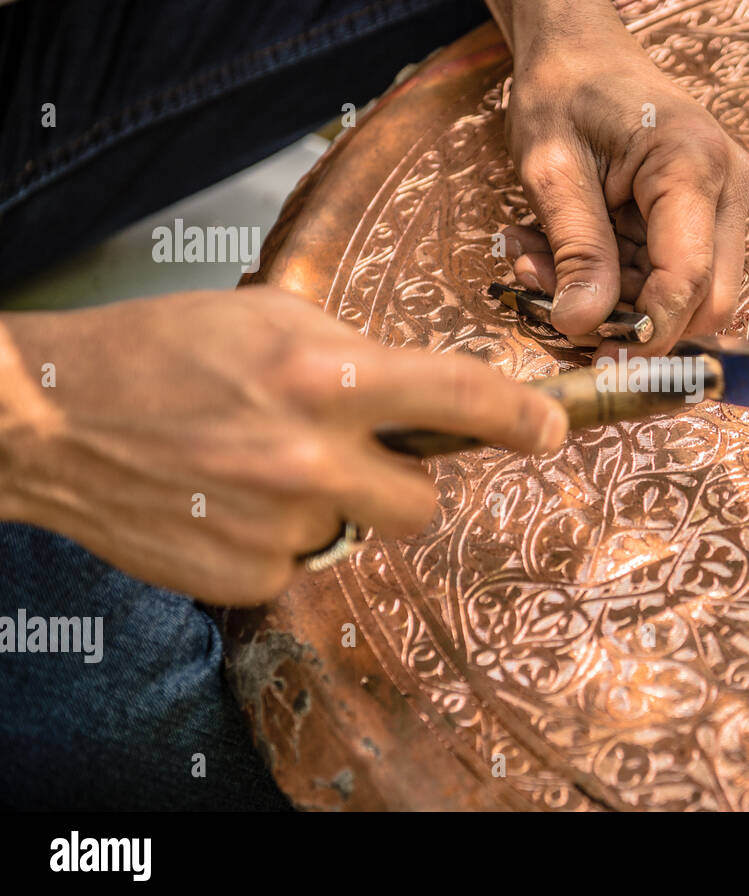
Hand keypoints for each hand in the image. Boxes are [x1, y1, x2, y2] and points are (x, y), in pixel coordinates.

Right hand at [0, 287, 567, 604]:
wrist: (50, 421)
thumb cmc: (157, 352)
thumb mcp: (268, 317)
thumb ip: (353, 354)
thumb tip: (420, 389)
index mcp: (322, 376)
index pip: (458, 396)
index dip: (519, 415)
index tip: (550, 428)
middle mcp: (310, 457)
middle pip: (423, 500)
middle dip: (402, 480)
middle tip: (350, 453)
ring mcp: (279, 526)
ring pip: (355, 531)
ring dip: (331, 506)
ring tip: (261, 469)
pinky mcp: (246, 578)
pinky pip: (300, 564)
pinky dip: (278, 539)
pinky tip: (227, 501)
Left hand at [503, 21, 748, 356]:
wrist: (581, 49)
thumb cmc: (563, 90)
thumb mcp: (551, 167)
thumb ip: (575, 248)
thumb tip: (585, 327)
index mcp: (692, 163)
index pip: (690, 276)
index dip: (650, 330)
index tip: (601, 360)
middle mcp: (727, 186)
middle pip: (707, 300)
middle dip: (636, 323)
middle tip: (557, 313)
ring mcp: (724, 204)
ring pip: (689, 297)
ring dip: (618, 304)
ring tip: (539, 262)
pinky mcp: (706, 218)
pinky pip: (672, 278)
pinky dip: (619, 285)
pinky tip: (564, 257)